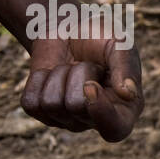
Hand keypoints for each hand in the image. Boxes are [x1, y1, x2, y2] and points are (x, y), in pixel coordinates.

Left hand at [21, 26, 142, 142]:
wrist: (68, 28)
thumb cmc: (100, 38)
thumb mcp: (120, 44)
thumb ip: (126, 68)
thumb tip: (128, 94)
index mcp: (124, 110)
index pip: (114, 129)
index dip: (101, 112)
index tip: (91, 86)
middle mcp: (96, 121)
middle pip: (75, 106)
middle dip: (78, 73)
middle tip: (87, 63)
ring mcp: (67, 120)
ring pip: (51, 104)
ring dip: (58, 74)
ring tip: (70, 66)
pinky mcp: (42, 113)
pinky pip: (31, 103)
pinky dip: (39, 80)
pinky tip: (52, 74)